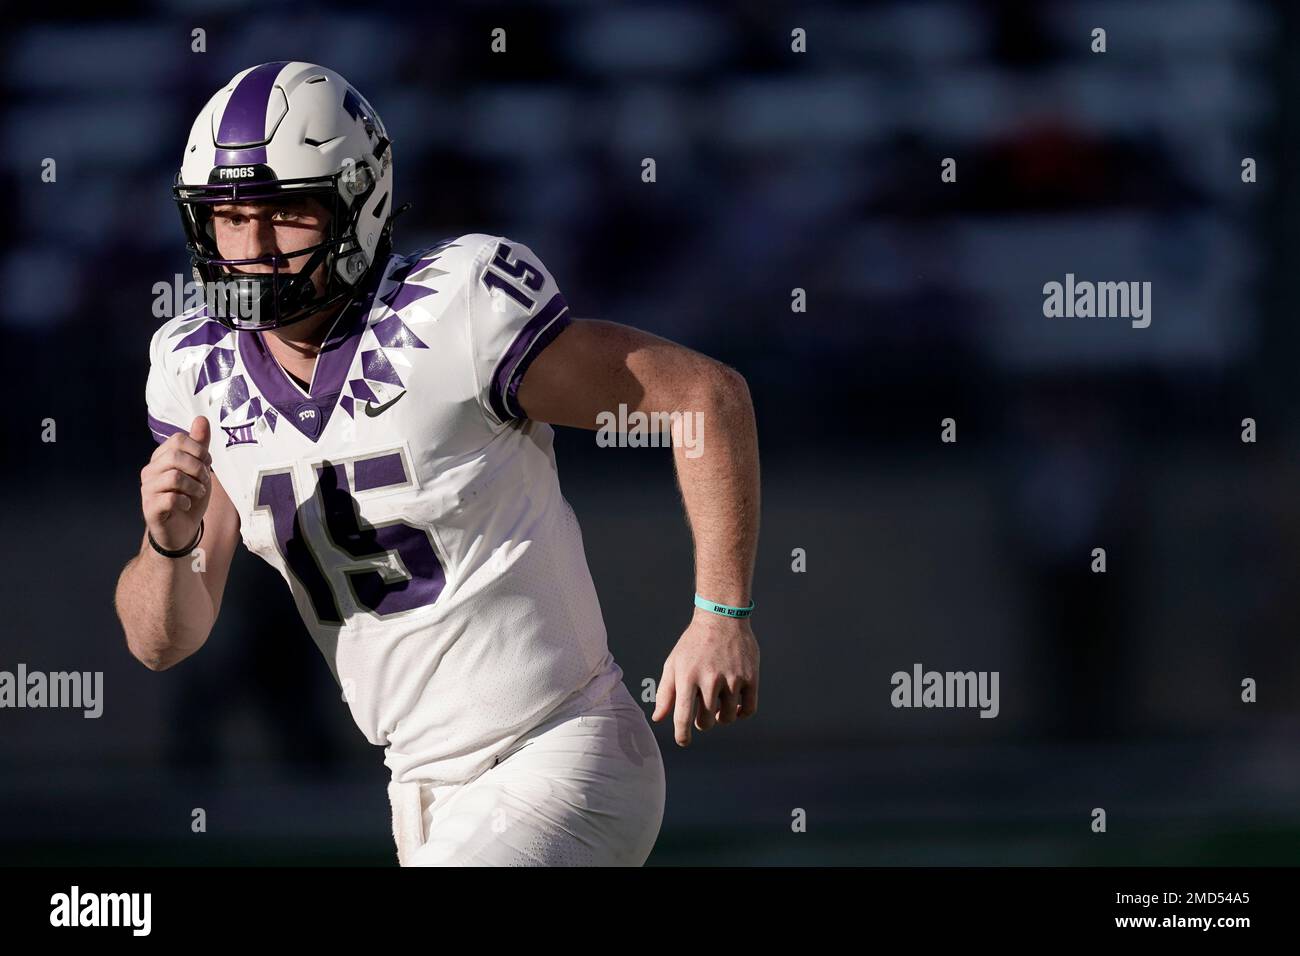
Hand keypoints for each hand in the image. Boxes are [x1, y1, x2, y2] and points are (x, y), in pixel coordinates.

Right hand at [141, 416, 212, 550]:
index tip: (206, 464)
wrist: (182, 530)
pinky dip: (185, 501)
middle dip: (198, 468)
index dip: (199, 450)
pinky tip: (186, 505)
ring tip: (197, 494)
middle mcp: (150, 471)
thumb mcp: (200, 469)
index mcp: (161, 458)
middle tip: (204, 481)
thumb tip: (201, 419)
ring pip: (174, 477)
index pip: (178, 439)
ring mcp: (147, 490)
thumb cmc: (190, 496)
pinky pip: (171, 498)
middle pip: (175, 456)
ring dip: (195, 487)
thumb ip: (199, 445)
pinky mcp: (150, 508)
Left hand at [652, 608, 759, 745]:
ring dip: (722, 718)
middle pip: (706, 722)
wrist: (721, 618)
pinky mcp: (750, 677)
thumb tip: (658, 719)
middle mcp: (710, 679)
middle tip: (703, 714)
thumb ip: (666, 693)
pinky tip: (736, 706)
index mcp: (687, 676)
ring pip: (728, 718)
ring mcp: (732, 678)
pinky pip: (748, 709)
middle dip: (703, 723)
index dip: (682, 735)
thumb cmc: (693, 645)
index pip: (683, 716)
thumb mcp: (674, 664)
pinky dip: (742, 714)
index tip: (683, 741)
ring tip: (719, 706)